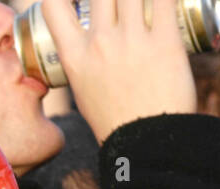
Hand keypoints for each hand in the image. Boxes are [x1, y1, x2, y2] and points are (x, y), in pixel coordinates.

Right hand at [43, 0, 197, 143]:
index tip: (78, 0)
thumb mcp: (83, 90)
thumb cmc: (117, 121)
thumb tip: (88, 41)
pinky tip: (166, 2)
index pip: (53, 6)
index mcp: (75, 57)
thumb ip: (84, 60)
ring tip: (144, 6)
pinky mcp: (165, 40)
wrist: (148, 144)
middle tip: (121, 7)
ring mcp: (132, 40)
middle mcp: (99, 43)